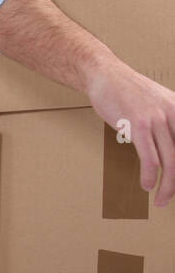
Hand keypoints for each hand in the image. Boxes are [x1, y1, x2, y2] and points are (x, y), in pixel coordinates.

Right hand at [85, 60, 174, 207]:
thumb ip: (170, 123)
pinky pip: (149, 158)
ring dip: (167, 187)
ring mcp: (156, 119)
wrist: (104, 73)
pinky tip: (147, 184)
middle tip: (171, 197)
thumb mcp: (159, 102)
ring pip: (170, 162)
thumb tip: (171, 149)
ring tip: (161, 199)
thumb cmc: (128, 90)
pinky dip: (150, 176)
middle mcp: (174, 113)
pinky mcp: (138, 125)